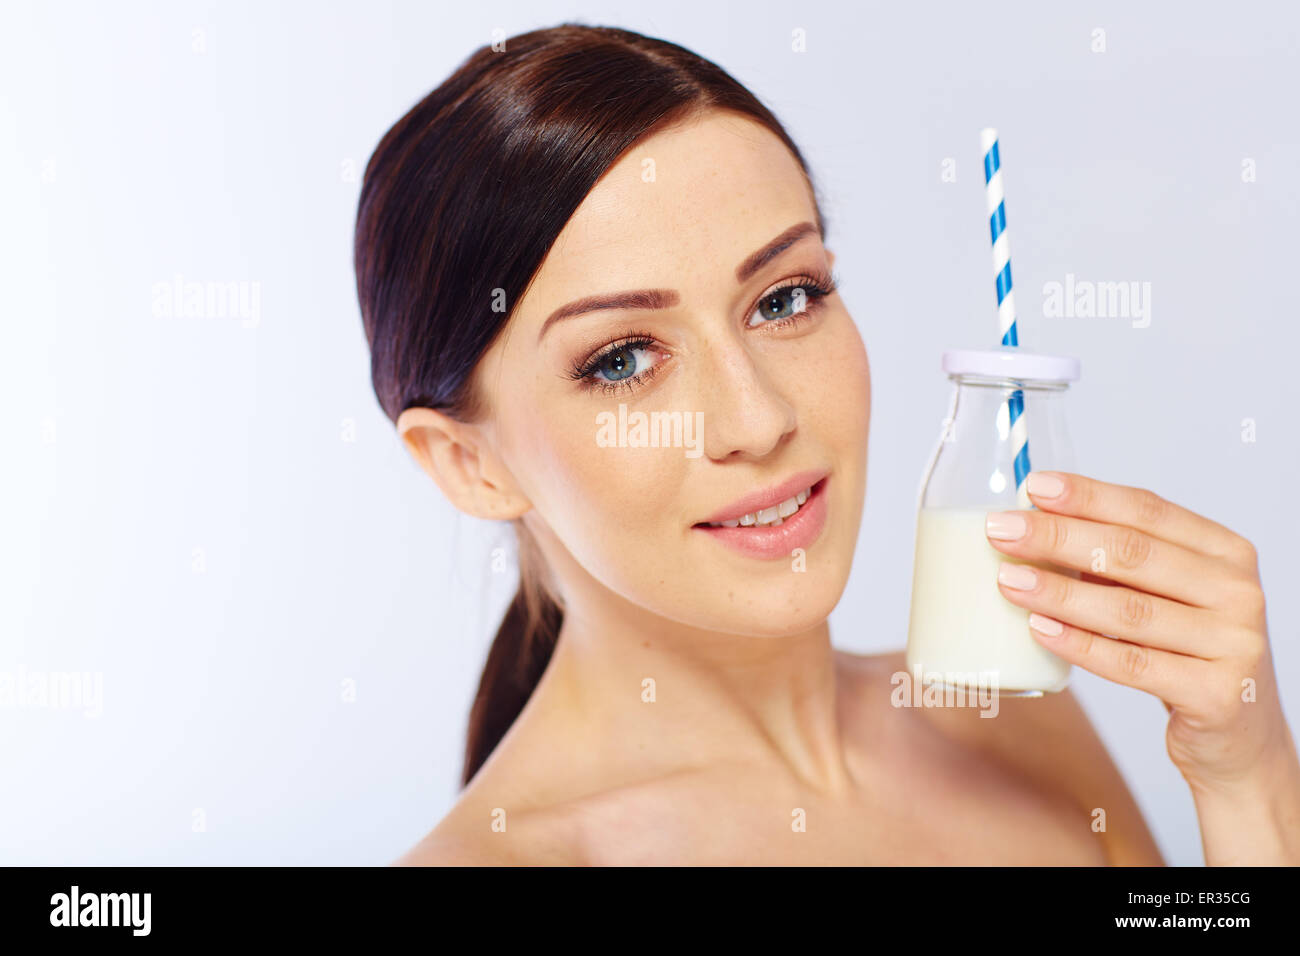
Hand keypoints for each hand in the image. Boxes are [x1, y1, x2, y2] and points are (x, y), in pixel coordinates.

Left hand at [984, 471, 1296, 804]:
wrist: (1238, 734)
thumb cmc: (1185, 650)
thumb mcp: (1165, 594)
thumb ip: (1119, 560)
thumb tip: (1033, 522)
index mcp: (1225, 552)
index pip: (1148, 511)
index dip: (1088, 496)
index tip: (1033, 486)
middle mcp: (1237, 591)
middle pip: (1134, 554)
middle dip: (1059, 538)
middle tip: (1001, 531)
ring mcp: (1233, 644)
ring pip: (1129, 610)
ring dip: (1060, 592)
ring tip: (1008, 580)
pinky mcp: (1216, 694)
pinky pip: (1133, 664)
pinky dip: (1080, 645)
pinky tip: (1039, 630)